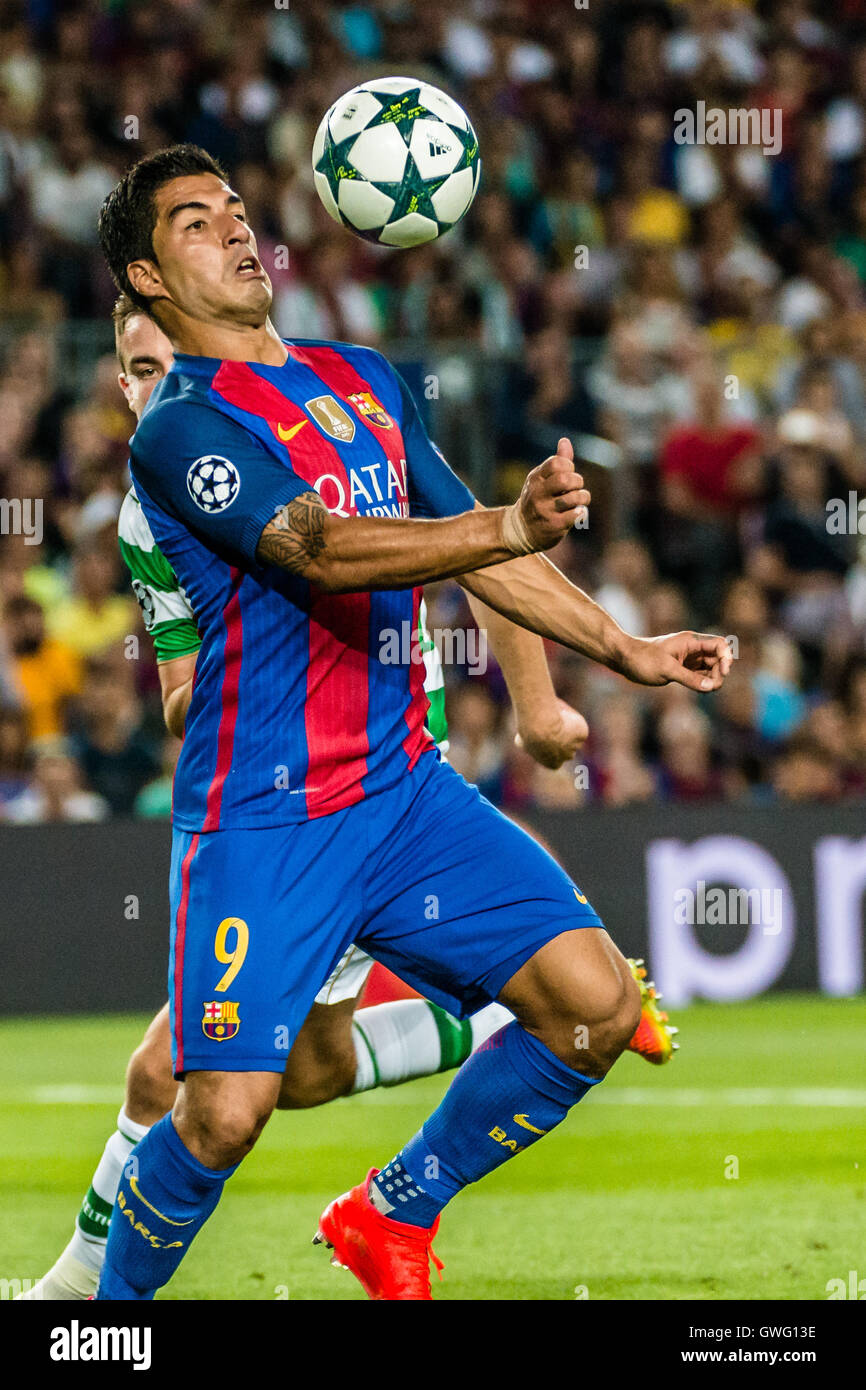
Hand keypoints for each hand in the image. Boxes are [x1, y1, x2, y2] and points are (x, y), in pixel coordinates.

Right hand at [504, 438, 590, 552]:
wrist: (522, 531)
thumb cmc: (539, 500)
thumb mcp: (542, 480)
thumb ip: (557, 461)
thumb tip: (565, 440)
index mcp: (536, 478)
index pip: (557, 463)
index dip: (568, 466)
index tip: (567, 474)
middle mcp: (538, 493)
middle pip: (566, 479)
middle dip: (577, 481)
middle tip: (575, 488)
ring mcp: (545, 510)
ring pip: (574, 497)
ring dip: (583, 497)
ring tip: (578, 502)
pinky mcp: (554, 525)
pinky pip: (576, 515)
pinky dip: (581, 512)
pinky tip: (577, 513)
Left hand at [515, 698, 589, 768]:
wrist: (541, 725)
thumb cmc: (530, 733)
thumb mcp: (521, 741)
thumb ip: (524, 744)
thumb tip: (522, 741)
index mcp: (553, 764)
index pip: (555, 759)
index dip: (552, 748)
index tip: (547, 737)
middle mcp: (566, 757)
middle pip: (568, 750)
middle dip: (562, 739)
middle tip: (554, 725)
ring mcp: (576, 746)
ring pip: (574, 737)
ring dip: (568, 728)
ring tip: (557, 717)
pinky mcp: (582, 734)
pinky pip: (579, 726)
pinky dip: (573, 720)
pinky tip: (563, 715)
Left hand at [620, 631, 732, 691]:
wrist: (624, 659)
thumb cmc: (643, 660)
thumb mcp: (667, 670)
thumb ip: (690, 678)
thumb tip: (712, 686)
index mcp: (690, 641)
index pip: (719, 644)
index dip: (726, 658)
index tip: (723, 673)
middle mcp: (692, 648)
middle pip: (717, 658)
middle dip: (719, 672)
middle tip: (711, 687)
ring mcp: (688, 658)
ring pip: (710, 667)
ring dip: (712, 678)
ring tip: (705, 689)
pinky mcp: (682, 668)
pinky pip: (700, 674)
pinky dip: (703, 682)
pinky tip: (701, 689)